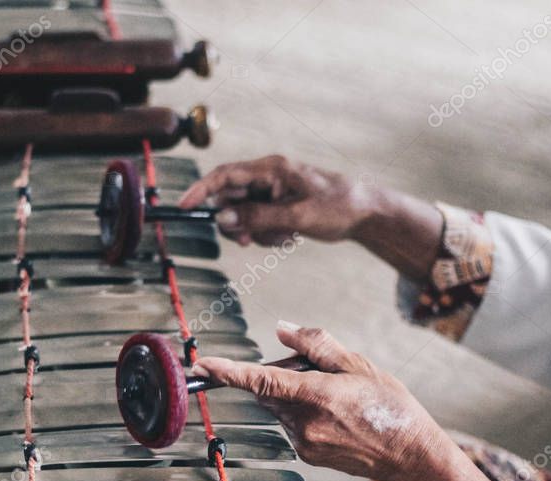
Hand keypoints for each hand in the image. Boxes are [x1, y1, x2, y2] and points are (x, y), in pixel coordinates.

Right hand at [179, 155, 443, 281]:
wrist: (366, 213)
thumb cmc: (337, 206)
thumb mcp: (297, 215)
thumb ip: (258, 218)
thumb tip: (224, 219)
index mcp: (272, 168)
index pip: (225, 175)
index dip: (201, 190)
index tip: (184, 207)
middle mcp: (268, 177)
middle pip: (230, 199)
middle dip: (238, 223)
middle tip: (252, 241)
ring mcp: (273, 191)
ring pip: (244, 215)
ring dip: (257, 233)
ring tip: (284, 238)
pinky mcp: (278, 205)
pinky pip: (259, 222)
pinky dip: (268, 235)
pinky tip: (290, 237)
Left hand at [192, 322, 447, 480]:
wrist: (410, 456)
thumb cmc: (390, 406)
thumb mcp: (358, 364)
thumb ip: (315, 345)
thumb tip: (281, 330)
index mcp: (315, 396)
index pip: (260, 380)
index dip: (227, 372)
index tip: (201, 365)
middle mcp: (304, 423)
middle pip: (269, 389)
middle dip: (282, 374)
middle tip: (319, 371)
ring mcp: (304, 443)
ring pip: (279, 407)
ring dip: (293, 394)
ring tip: (337, 397)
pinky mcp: (307, 455)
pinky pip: (291, 424)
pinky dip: (303, 413)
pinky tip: (336, 416)